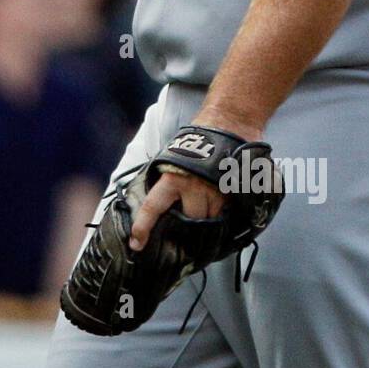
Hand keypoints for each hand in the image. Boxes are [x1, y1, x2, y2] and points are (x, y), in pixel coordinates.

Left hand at [128, 106, 263, 251]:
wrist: (228, 123)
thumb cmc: (197, 140)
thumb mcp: (172, 158)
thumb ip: (166, 180)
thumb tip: (156, 204)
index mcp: (172, 178)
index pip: (152, 208)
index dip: (142, 227)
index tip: (136, 244)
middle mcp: (193, 186)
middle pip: (190, 220)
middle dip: (188, 223)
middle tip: (185, 222)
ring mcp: (215, 190)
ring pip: (210, 219)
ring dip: (207, 218)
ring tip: (205, 208)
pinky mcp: (232, 191)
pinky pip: (225, 212)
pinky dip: (221, 213)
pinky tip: (220, 207)